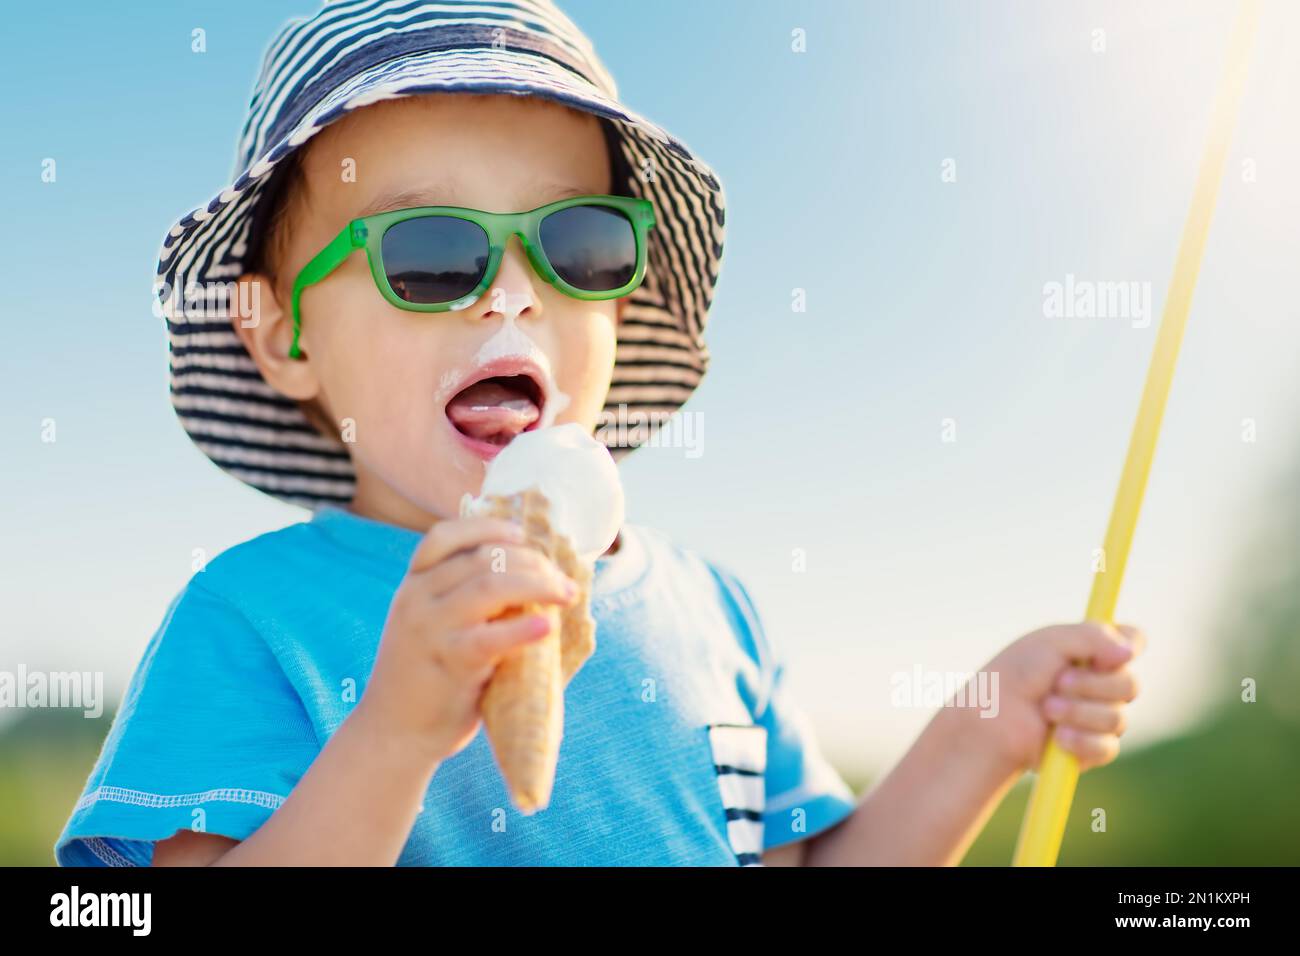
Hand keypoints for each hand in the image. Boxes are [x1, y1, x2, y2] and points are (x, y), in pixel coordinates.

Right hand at [353, 514, 580, 764]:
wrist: (394, 734)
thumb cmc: (428, 678)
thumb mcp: (433, 627)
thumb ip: (464, 600)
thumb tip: (530, 577)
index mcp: (414, 584)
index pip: (444, 536)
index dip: (486, 527)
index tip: (522, 534)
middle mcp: (417, 598)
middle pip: (482, 557)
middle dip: (531, 561)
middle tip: (563, 579)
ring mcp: (429, 628)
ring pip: (491, 585)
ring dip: (538, 584)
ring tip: (567, 595)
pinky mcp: (448, 661)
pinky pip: (491, 637)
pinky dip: (523, 628)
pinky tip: (547, 626)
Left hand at [960, 621, 1145, 774]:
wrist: (991, 719)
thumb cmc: (1016, 674)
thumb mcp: (1050, 642)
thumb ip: (1092, 638)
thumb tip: (1129, 652)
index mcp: (1094, 650)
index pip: (1132, 641)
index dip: (1130, 646)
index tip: (1109, 653)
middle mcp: (1103, 683)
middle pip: (1131, 684)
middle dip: (1093, 684)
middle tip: (1058, 682)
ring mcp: (1100, 717)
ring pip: (1118, 718)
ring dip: (1079, 711)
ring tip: (1046, 708)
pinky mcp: (1092, 750)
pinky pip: (1107, 747)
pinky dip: (1081, 740)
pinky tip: (1057, 737)